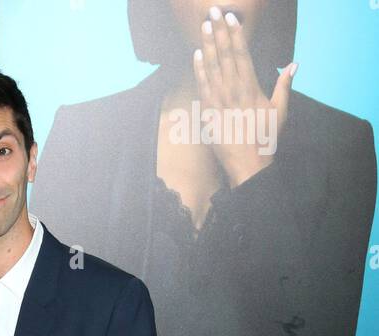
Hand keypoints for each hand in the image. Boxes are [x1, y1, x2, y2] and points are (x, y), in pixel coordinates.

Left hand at [195, 7, 295, 184]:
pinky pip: (202, 86)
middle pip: (225, 54)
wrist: (248, 165)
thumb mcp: (280, 111)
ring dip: (207, 44)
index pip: (243, 53)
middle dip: (219, 31)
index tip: (231, 17)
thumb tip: (295, 64)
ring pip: (212, 67)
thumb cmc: (265, 139)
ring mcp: (220, 100)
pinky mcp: (209, 112)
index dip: (236, 33)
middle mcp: (235, 90)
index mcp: (252, 87)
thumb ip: (284, 85)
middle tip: (212, 11)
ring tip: (204, 25)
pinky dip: (199, 69)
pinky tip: (197, 54)